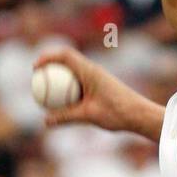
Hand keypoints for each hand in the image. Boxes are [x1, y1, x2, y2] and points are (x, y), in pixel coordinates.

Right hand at [33, 46, 162, 138]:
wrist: (140, 114)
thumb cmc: (117, 113)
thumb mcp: (88, 116)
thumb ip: (66, 117)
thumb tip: (45, 121)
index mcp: (90, 71)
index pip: (65, 55)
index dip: (47, 57)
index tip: (35, 68)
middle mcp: (93, 70)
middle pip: (67, 61)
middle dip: (50, 66)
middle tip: (37, 77)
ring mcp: (97, 78)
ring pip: (74, 72)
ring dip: (60, 77)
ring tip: (47, 90)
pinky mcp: (101, 86)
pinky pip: (80, 83)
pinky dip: (69, 88)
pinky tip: (63, 102)